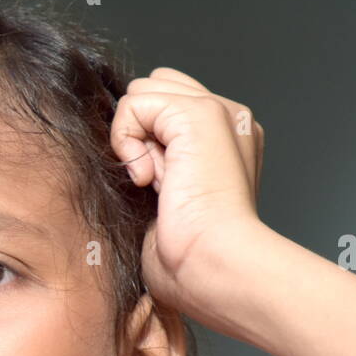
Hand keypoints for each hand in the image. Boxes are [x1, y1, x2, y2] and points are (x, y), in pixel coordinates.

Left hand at [110, 67, 265, 321]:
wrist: (213, 267)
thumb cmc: (191, 260)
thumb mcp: (167, 204)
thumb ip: (155, 166)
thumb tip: (125, 152)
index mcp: (228, 139)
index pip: (165, 105)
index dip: (145, 139)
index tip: (160, 190)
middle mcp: (230, 118)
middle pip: (152, 88)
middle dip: (141, 134)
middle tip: (159, 186)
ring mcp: (218, 111)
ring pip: (141, 93)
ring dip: (135, 142)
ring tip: (160, 185)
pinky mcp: (199, 113)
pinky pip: (133, 103)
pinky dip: (127, 141)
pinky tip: (150, 178)